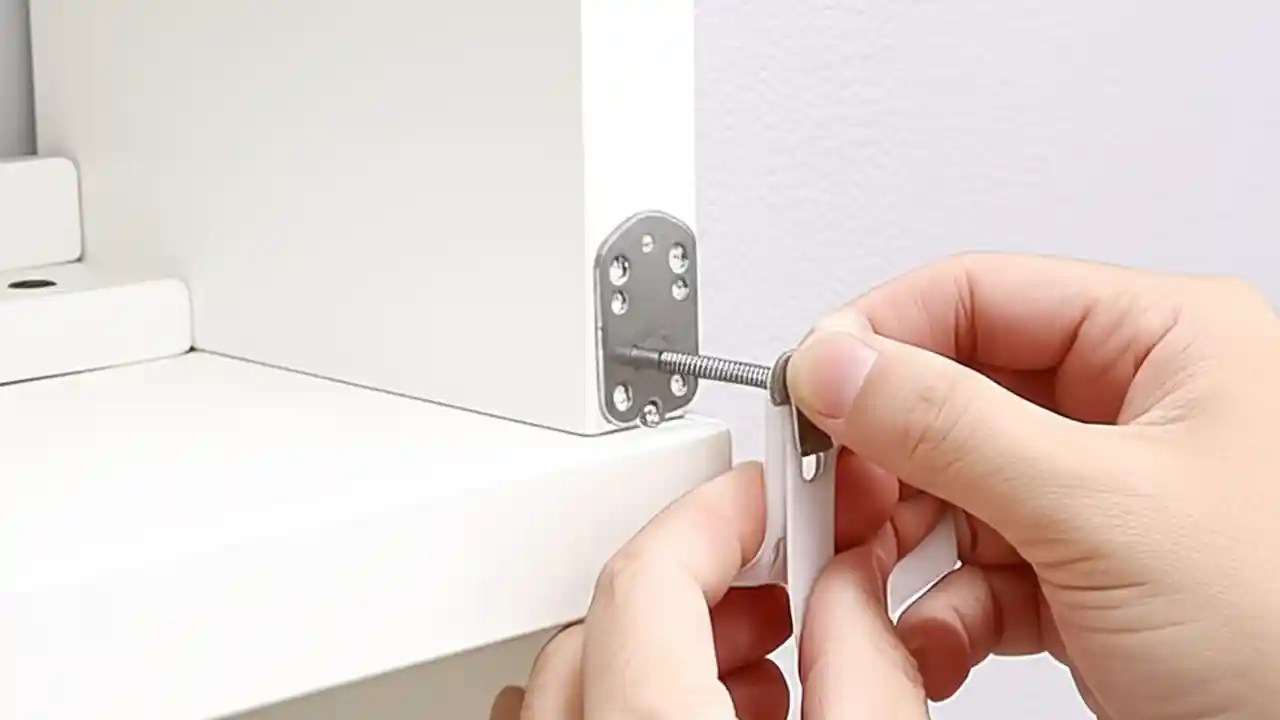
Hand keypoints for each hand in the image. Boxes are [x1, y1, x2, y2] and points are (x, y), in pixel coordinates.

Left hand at [489, 463, 948, 718]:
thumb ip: (864, 671)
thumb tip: (853, 592)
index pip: (650, 573)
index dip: (723, 514)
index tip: (779, 502)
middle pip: (607, 612)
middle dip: (706, 578)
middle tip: (790, 582)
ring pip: (572, 670)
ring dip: (665, 643)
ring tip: (761, 665)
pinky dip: (625, 696)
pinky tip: (709, 716)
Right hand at [787, 253, 1279, 718]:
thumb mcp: (1104, 511)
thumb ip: (952, 427)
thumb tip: (837, 366)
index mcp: (1166, 345)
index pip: (981, 298)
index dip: (882, 336)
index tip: (809, 385)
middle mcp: (1134, 411)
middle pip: (957, 395)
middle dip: (886, 457)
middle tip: (830, 493)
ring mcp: (1105, 498)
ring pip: (956, 487)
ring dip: (904, 539)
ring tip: (872, 575)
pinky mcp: (1087, 576)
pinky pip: (980, 564)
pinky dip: (941, 603)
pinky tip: (932, 632)